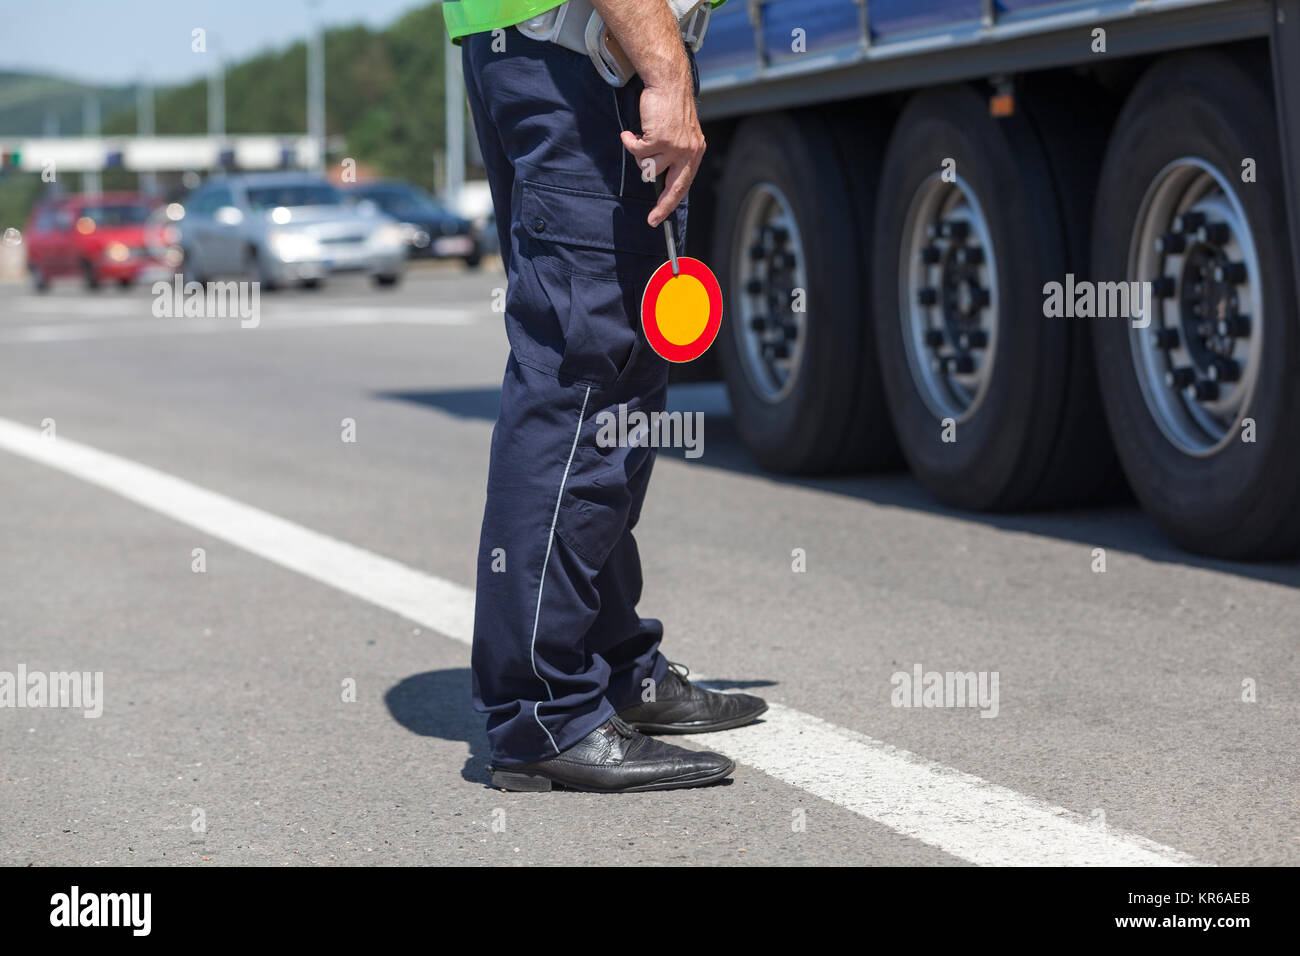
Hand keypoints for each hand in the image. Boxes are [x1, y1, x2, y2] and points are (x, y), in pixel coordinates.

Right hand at [620, 76, 705, 227]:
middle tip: (652, 219)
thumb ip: (675, 154)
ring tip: (639, 138)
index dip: (672, 202)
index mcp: (695, 152)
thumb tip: (658, 176)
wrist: (668, 83)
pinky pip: (637, 151)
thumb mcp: (680, 133)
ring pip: (648, 167)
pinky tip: (630, 133)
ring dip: (638, 155)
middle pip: (674, 189)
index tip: (660, 216)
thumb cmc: (670, 106)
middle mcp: (689, 151)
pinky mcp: (660, 139)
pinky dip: (629, 142)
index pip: (684, 184)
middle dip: (662, 206)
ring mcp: (675, 146)